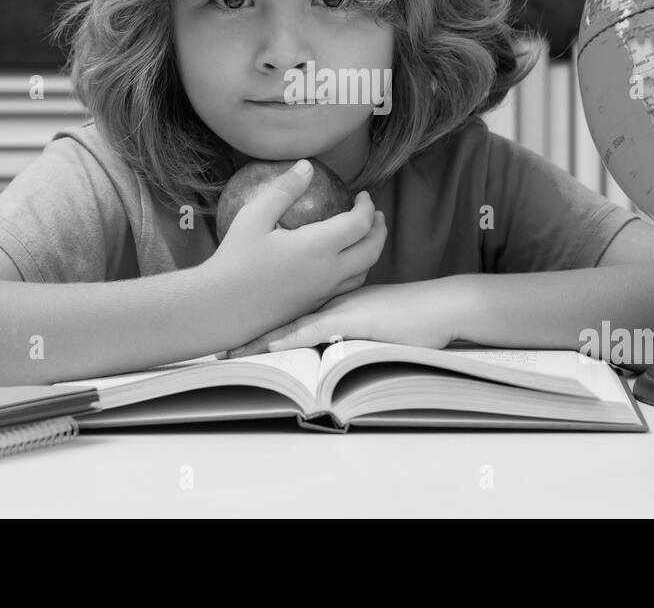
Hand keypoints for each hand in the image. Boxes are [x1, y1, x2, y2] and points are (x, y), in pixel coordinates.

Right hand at [204, 159, 386, 324]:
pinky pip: (347, 288)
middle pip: (372, 250)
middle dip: (379, 229)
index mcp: (317, 248)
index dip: (366, 207)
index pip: (359, 224)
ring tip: (364, 236)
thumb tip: (307, 166)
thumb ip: (283, 189)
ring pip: (363, 273)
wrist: (220, 309)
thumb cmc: (234, 260)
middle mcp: (328, 273)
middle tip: (374, 214)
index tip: (362, 195)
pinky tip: (341, 262)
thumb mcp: (254, 216)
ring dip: (370, 251)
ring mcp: (323, 294)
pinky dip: (355, 270)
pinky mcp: (314, 307)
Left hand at [218, 281, 462, 357]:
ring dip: (259, 340)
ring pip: (290, 325)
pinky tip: (272, 344)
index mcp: (328, 299)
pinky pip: (316, 331)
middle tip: (214, 346)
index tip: (228, 330)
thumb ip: (345, 321)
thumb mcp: (369, 316)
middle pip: (278, 316)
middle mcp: (327, 304)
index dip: (256, 319)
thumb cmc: (408, 314)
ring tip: (228, 353)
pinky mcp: (353, 322)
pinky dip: (293, 338)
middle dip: (245, 330)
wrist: (438, 307)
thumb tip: (327, 334)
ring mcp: (338, 312)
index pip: (285, 308)